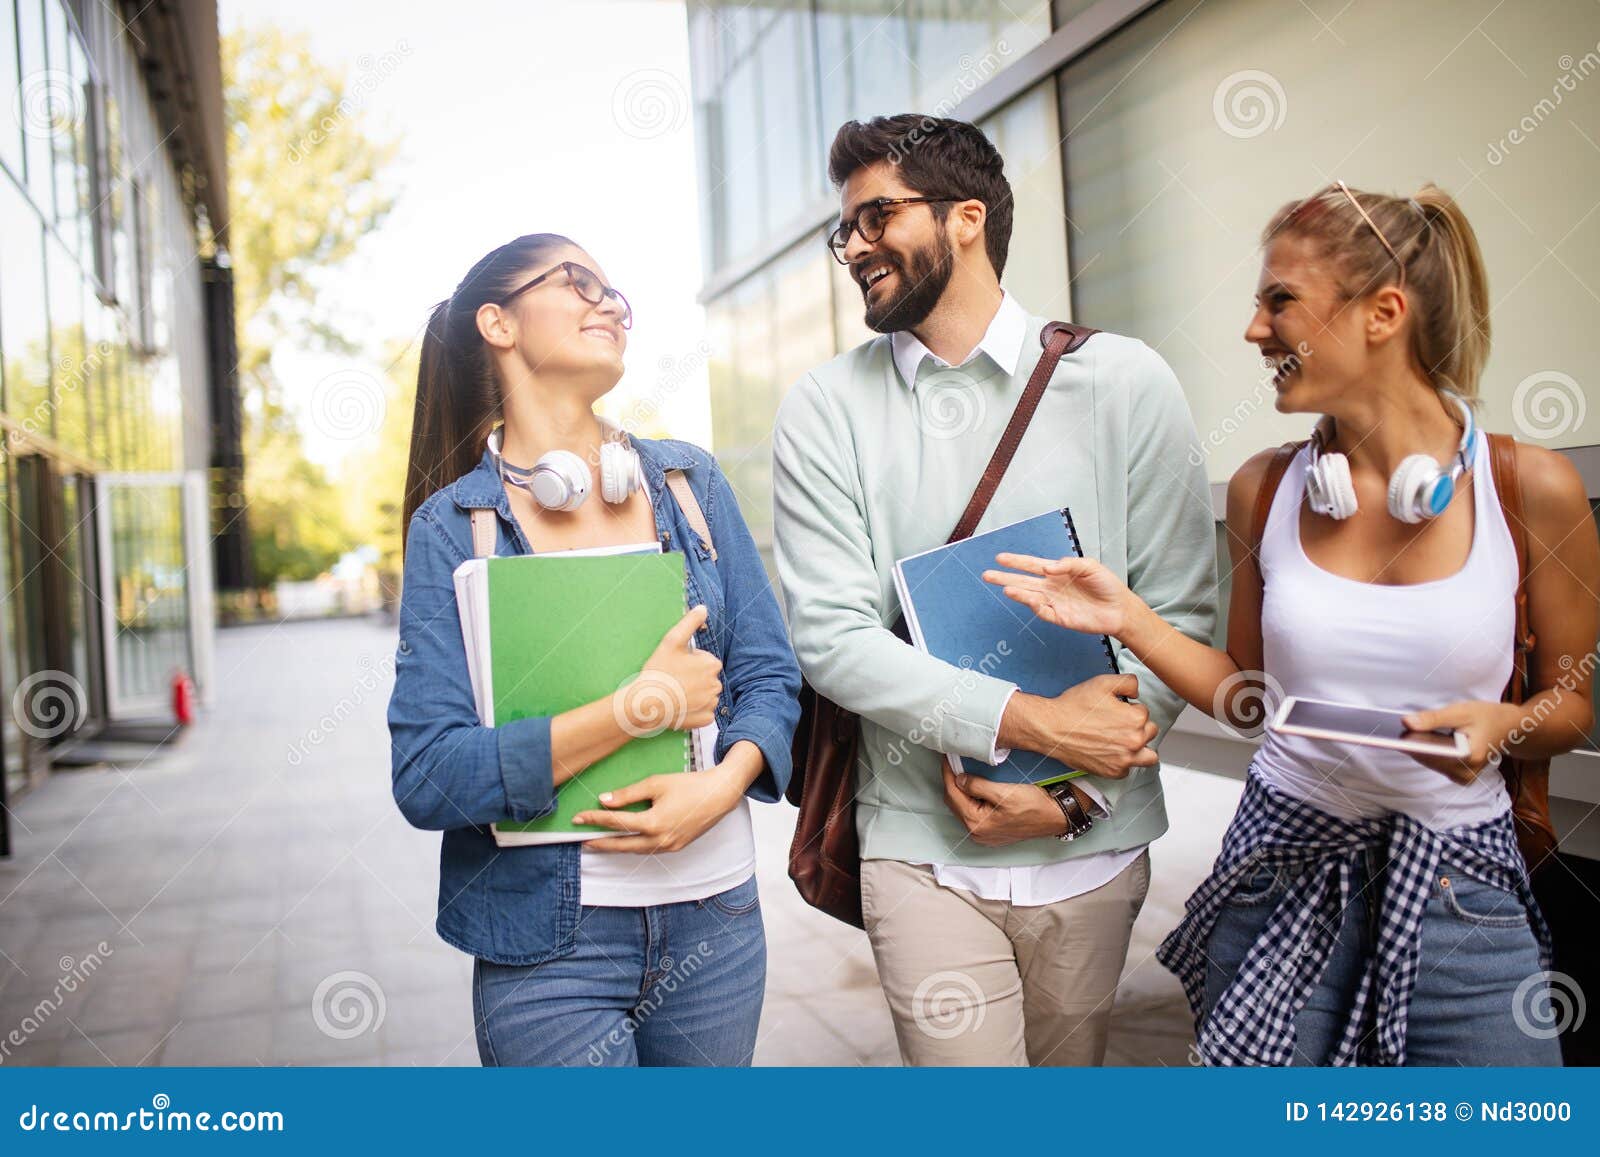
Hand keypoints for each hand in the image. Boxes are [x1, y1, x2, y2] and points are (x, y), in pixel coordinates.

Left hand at [573, 762, 745, 852]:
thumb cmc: (689, 785)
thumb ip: (628, 794)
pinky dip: (634, 847)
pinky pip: (648, 850)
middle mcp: (660, 840)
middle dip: (600, 843)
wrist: (719, 795)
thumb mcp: (656, 784)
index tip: (578, 818)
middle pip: (622, 845)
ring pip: (635, 851)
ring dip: (616, 847)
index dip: (595, 820)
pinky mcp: (676, 847)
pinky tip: (626, 842)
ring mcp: (669, 846)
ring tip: (599, 843)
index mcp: (653, 823)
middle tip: (582, 840)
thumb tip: (604, 801)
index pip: (616, 823)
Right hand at [621, 605, 721, 733]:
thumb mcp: (672, 641)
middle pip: (706, 677)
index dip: (690, 661)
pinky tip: (680, 706)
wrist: (647, 703)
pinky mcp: (705, 719)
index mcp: (711, 665)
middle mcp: (716, 684)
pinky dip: (694, 710)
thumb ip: (689, 623)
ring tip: (675, 693)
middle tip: (674, 679)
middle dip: (694, 677)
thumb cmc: (659, 671)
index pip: (705, 660)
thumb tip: (702, 608)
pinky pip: (703, 712)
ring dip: (695, 693)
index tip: (675, 666)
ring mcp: (711, 703)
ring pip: (705, 694)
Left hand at [941, 765, 1069, 846]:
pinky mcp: (991, 832)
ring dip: (960, 791)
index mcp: (977, 824)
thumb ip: (977, 786)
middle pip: (955, 803)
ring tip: (961, 771)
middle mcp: (977, 833)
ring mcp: (984, 835)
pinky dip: (970, 799)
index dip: (948, 774)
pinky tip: (973, 788)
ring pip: (962, 808)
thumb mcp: (1003, 792)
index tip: (947, 758)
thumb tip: (959, 779)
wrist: (1055, 817)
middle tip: (953, 762)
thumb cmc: (1033, 806)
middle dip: (952, 781)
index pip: (953, 794)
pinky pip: (972, 814)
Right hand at [983, 553, 1135, 636]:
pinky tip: (1029, 599)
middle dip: (1005, 578)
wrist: (1119, 608)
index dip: (1016, 562)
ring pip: (1030, 597)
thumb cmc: (1106, 585)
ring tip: (1005, 588)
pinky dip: (1035, 606)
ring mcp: (1054, 603)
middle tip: (987, 575)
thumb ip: (1069, 564)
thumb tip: (1048, 567)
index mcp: (1057, 573)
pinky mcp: (1059, 618)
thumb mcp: (1090, 566)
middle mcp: (1051, 587)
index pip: (1031, 565)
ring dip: (1017, 593)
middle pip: (1023, 581)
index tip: (1000, 558)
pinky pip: (1043, 612)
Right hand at [1003, 673, 1157, 778]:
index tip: (1116, 710)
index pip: (1145, 712)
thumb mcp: (1102, 683)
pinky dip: (1123, 762)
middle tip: (1117, 723)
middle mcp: (1134, 741)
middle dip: (1137, 726)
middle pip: (1150, 732)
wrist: (1051, 728)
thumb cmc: (1074, 707)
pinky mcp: (1112, 772)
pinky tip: (1111, 752)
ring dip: (1140, 748)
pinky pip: (1129, 770)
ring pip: (1149, 756)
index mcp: (1135, 719)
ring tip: (1125, 741)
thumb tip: (1137, 692)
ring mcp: (1124, 760)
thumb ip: (1128, 682)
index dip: (1130, 708)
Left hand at [1401, 700, 1519, 783]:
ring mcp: (1462, 778)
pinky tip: (1418, 740)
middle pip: (1427, 759)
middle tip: (1391, 728)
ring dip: (1418, 747)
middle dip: (1412, 743)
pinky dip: (1427, 752)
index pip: (1429, 754)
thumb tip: (1405, 723)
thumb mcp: (1460, 711)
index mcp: (1469, 757)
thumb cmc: (1486, 716)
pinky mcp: (1459, 777)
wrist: (1509, 727)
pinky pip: (1435, 764)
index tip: (1390, 736)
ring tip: (1403, 733)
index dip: (1410, 744)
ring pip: (1429, 762)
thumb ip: (1432, 718)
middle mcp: (1466, 773)